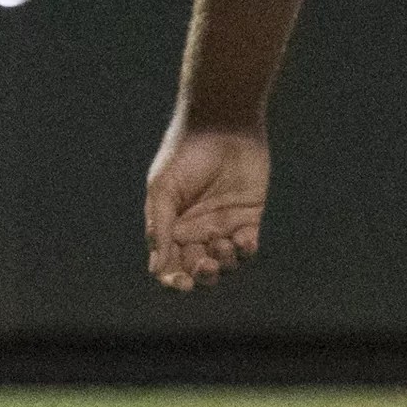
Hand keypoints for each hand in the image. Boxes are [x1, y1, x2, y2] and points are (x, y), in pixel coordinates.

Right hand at [144, 120, 268, 291]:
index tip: (180, 283)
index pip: (170, 265)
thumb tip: (157, 271)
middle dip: (201, 275)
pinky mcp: (249, 217)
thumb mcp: (163, 189)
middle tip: (205, 264)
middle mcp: (196, 230)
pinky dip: (246, 251)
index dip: (173, 281)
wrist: (221, 122)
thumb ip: (160, 230)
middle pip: (197, 269)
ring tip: (222, 243)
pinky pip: (248, 247)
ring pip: (225, 263)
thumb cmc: (184, 152)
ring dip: (224, 262)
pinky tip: (243, 240)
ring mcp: (223, 225)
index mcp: (171, 227)